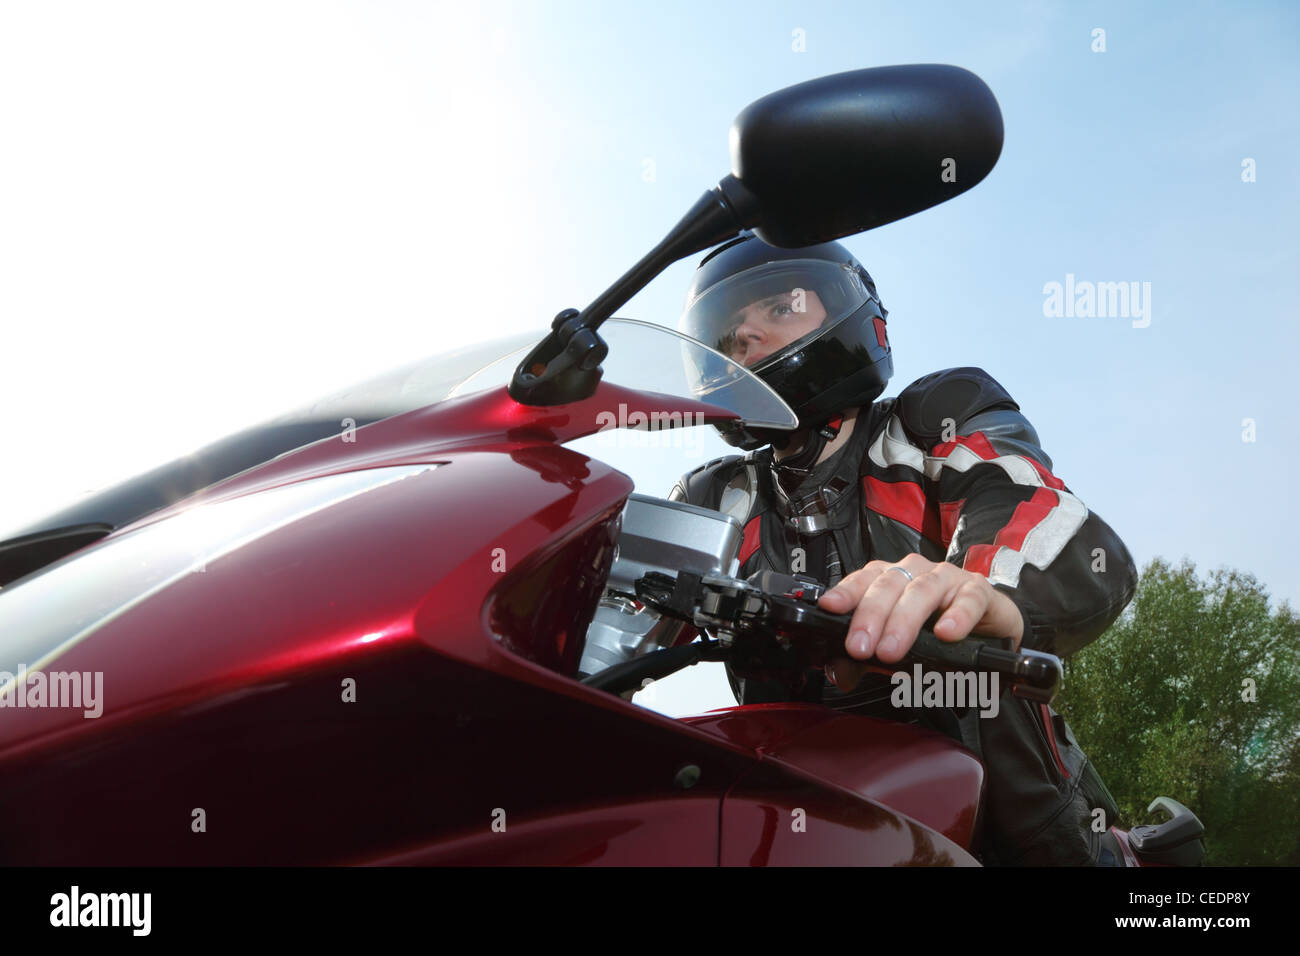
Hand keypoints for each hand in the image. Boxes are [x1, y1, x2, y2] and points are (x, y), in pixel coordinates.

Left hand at [816, 554, 1024, 692]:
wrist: (988, 627)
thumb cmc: (937, 630)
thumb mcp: (898, 648)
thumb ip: (866, 660)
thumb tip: (839, 672)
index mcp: (890, 580)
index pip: (863, 580)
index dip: (846, 593)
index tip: (830, 608)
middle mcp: (915, 572)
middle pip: (888, 586)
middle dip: (871, 617)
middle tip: (860, 649)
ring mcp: (947, 578)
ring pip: (922, 591)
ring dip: (904, 620)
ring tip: (892, 649)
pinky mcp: (978, 590)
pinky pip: (968, 599)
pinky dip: (957, 615)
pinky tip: (946, 632)